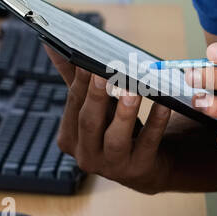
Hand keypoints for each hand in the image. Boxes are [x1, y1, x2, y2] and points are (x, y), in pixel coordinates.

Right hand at [42, 42, 173, 192]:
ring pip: (116, 139)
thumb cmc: (113, 128)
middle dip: (96, 97)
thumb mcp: (94, 106)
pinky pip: (147, 144)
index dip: (80, 83)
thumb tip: (52, 45)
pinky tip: (164, 105)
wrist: (144, 165)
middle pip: (89, 123)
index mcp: (69, 138)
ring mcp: (112, 167)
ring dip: (124, 114)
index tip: (86, 60)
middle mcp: (86, 156)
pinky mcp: (139, 169)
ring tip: (132, 90)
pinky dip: (156, 123)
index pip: (73, 105)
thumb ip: (73, 79)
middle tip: (105, 73)